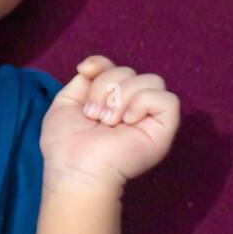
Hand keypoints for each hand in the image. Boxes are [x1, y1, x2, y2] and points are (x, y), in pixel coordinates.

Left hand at [40, 55, 180, 193]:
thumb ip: (82, 82)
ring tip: (108, 121)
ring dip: (122, 96)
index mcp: (110, 102)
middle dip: (105, 86)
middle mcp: (131, 108)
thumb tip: (93, 65)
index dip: (103, 64)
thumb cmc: (66, 146)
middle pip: (129, 70)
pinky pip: (167, 98)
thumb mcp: (65, 105)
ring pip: (151, 80)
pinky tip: (128, 122)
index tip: (85, 70)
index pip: (116, 68)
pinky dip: (143, 103)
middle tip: (94, 115)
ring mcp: (149, 118)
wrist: (76, 169)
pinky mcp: (164, 128)